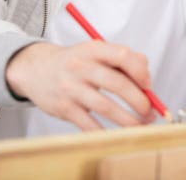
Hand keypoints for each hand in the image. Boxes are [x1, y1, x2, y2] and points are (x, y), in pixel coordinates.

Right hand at [5, 41, 156, 130]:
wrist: (35, 69)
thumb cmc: (75, 62)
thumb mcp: (95, 51)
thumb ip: (123, 59)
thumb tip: (147, 79)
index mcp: (93, 49)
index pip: (123, 56)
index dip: (140, 72)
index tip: (148, 85)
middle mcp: (81, 67)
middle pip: (118, 84)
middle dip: (139, 101)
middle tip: (149, 111)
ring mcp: (71, 88)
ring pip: (106, 107)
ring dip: (128, 120)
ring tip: (140, 125)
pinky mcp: (63, 107)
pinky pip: (88, 124)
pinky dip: (105, 132)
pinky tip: (115, 135)